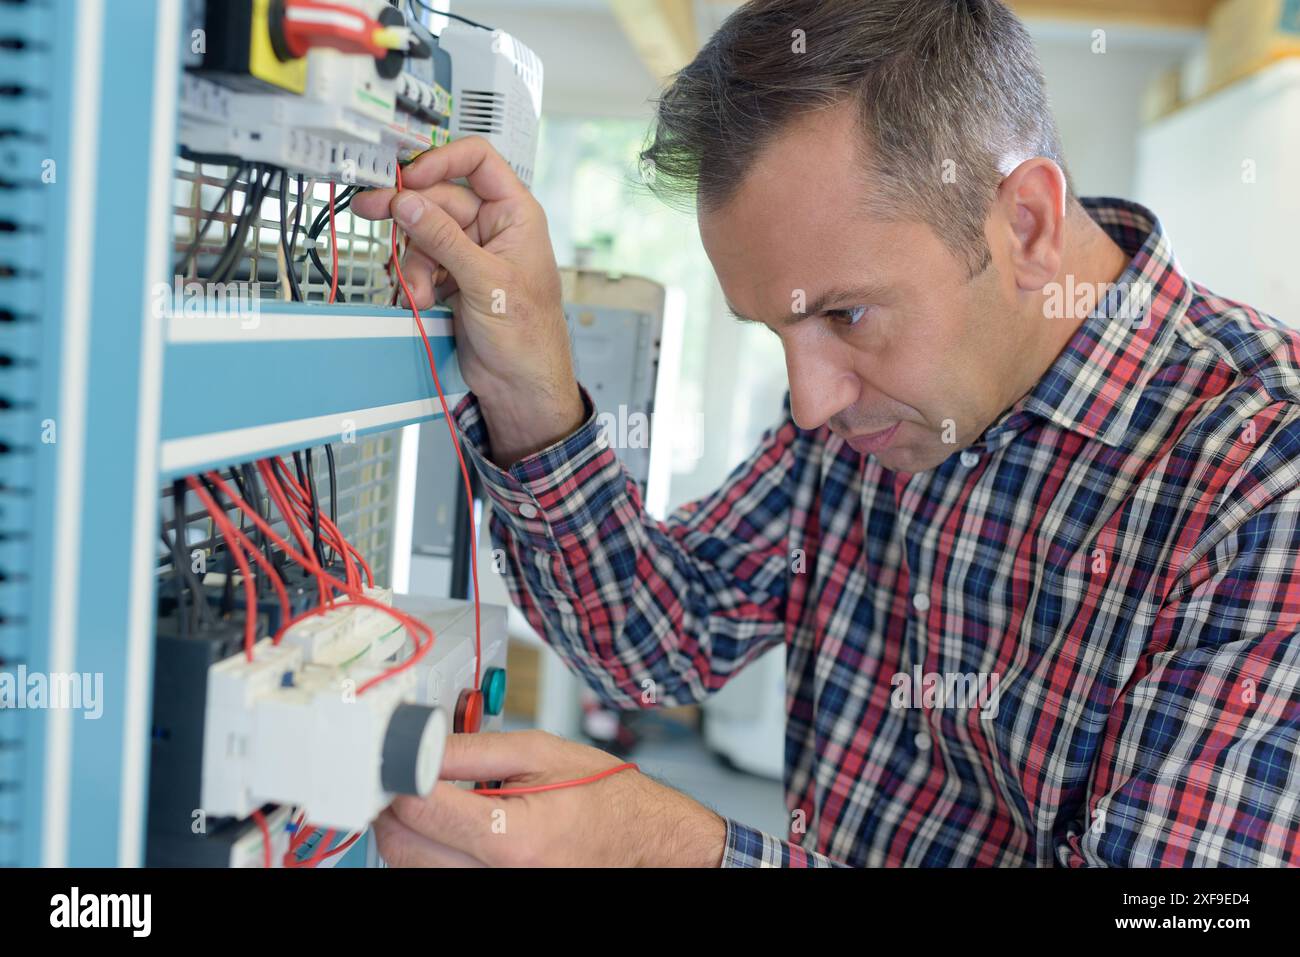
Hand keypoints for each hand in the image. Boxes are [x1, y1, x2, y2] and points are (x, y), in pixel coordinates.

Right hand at [352, 138, 584, 465]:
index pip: (478, 161)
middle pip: (438, 200)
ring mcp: (471, 254)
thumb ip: (443, 239)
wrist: (521, 386)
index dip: (442, 161)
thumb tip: (408, 204)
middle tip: (372, 211)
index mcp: (515, 215)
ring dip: (414, 264)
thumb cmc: (528, 336)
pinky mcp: (454, 279)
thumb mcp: (485, 281)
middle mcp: (493, 228)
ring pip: (424, 236)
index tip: (411, 178)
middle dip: (410, 219)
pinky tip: (420, 302)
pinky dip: (415, 282)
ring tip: (420, 293)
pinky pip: (422, 264)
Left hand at [372, 730, 727, 866]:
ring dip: (412, 831)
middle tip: (407, 774)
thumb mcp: (540, 753)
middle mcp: (498, 879)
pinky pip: (437, 879)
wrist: (643, 842)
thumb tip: (419, 744)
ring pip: (412, 868)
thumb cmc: (603, 797)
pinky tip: (455, 827)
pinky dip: (432, 853)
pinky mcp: (495, 900)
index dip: (400, 774)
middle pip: (403, 848)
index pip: (422, 808)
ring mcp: (496, 895)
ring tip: (441, 800)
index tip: (396, 755)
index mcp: (513, 836)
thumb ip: (472, 749)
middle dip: (396, 806)